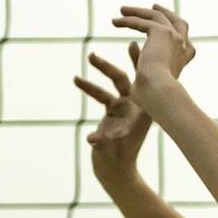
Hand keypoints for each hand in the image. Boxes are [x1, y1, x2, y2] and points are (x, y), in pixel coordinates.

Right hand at [74, 44, 153, 182]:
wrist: (117, 171)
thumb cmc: (119, 162)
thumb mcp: (112, 151)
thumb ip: (103, 143)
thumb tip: (93, 139)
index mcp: (141, 111)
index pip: (142, 82)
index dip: (138, 64)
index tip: (132, 46)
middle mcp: (134, 105)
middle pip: (123, 79)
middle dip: (109, 67)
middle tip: (94, 55)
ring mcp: (124, 107)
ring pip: (113, 83)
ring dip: (102, 70)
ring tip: (89, 56)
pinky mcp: (113, 111)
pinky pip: (101, 94)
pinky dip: (89, 87)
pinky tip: (76, 78)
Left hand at [111, 3, 196, 109]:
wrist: (159, 92)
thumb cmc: (153, 94)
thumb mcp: (147, 76)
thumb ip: (140, 59)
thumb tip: (132, 43)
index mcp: (185, 56)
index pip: (182, 38)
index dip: (172, 28)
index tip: (159, 25)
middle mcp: (183, 44)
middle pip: (176, 21)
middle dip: (164, 12)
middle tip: (152, 7)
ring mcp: (174, 36)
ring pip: (156, 16)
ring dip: (139, 12)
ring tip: (123, 10)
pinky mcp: (161, 31)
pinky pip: (142, 21)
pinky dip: (128, 20)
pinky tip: (114, 22)